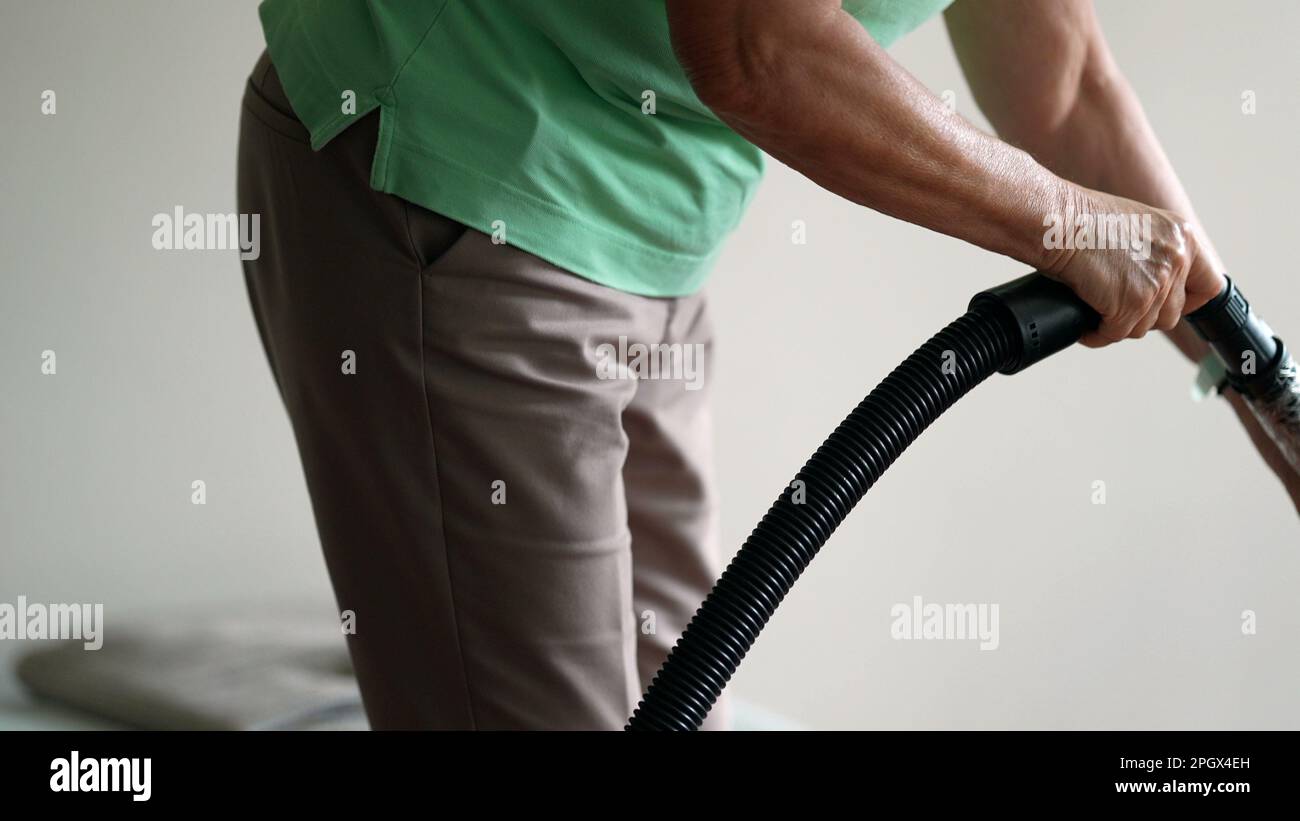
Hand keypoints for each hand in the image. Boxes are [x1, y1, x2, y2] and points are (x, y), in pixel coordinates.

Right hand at [1041, 187, 1225, 347]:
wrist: (1058, 223)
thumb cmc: (1081, 221)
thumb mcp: (1135, 226)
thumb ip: (1154, 252)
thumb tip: (1148, 281)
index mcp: (1182, 237)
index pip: (1209, 285)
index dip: (1189, 301)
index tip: (1172, 305)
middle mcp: (1177, 259)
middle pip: (1172, 314)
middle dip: (1142, 315)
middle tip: (1115, 305)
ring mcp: (1157, 283)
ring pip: (1143, 327)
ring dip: (1118, 324)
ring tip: (1095, 309)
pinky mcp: (1132, 304)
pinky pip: (1116, 334)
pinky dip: (1096, 334)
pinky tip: (1085, 323)